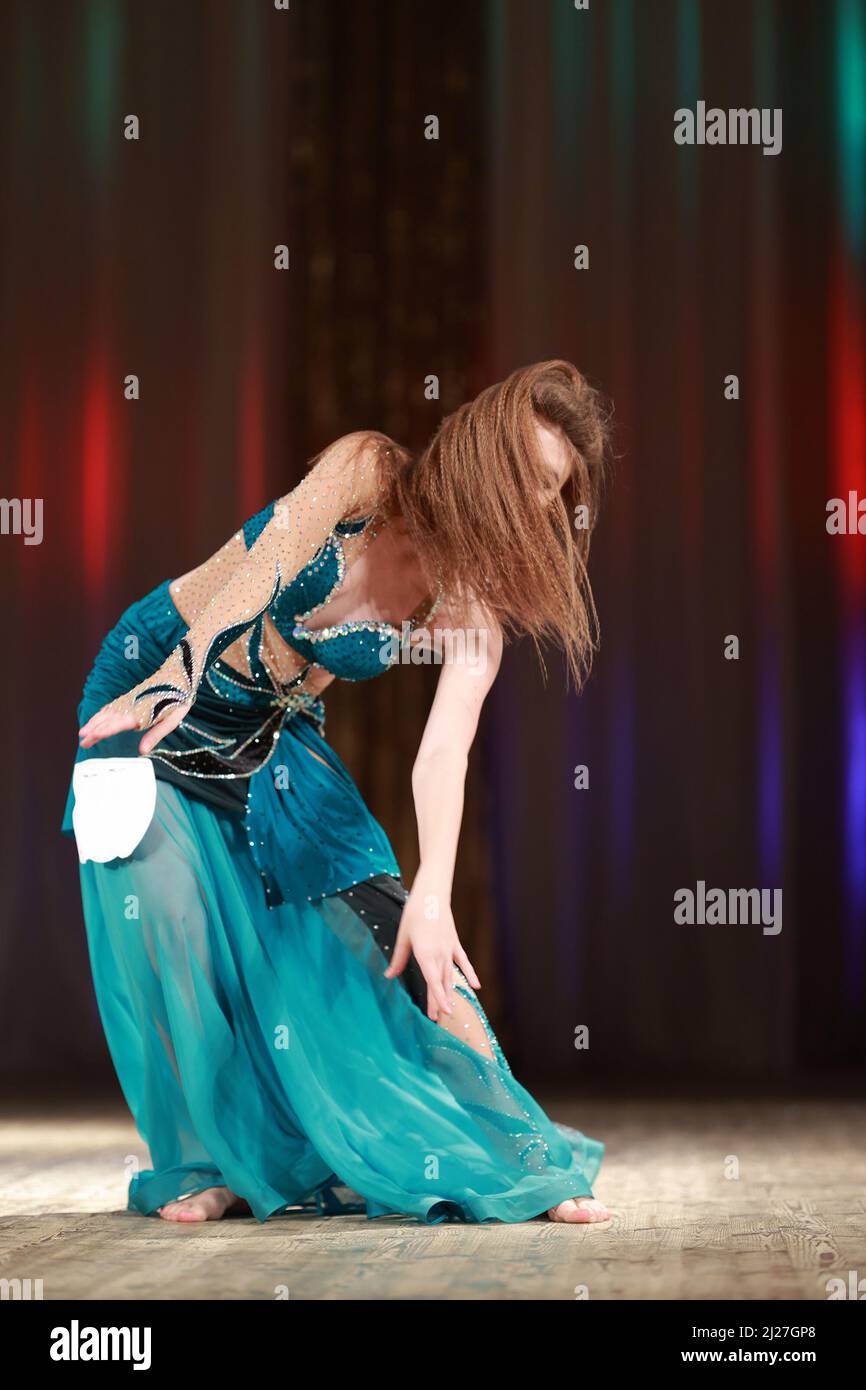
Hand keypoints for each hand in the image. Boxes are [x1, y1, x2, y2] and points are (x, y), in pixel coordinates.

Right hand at [78, 675, 189, 755]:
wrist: (178, 678)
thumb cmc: (178, 701)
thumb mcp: (171, 721)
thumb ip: (155, 736)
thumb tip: (142, 752)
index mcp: (141, 713)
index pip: (117, 724)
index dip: (103, 731)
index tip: (90, 737)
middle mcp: (132, 706)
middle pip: (108, 719)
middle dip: (93, 730)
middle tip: (82, 741)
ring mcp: (129, 700)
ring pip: (107, 712)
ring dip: (94, 722)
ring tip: (83, 732)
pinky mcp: (130, 697)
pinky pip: (112, 706)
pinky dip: (101, 713)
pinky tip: (96, 719)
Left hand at [384, 886, 480, 1022]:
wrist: (432, 894)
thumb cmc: (414, 913)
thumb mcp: (403, 937)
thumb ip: (398, 959)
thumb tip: (388, 976)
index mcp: (425, 953)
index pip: (432, 981)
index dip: (437, 998)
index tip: (441, 1013)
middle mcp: (439, 954)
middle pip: (441, 982)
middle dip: (439, 1001)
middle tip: (438, 1019)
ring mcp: (449, 950)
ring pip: (450, 975)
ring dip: (449, 993)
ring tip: (448, 1010)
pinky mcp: (455, 943)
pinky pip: (463, 962)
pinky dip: (469, 974)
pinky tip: (476, 986)